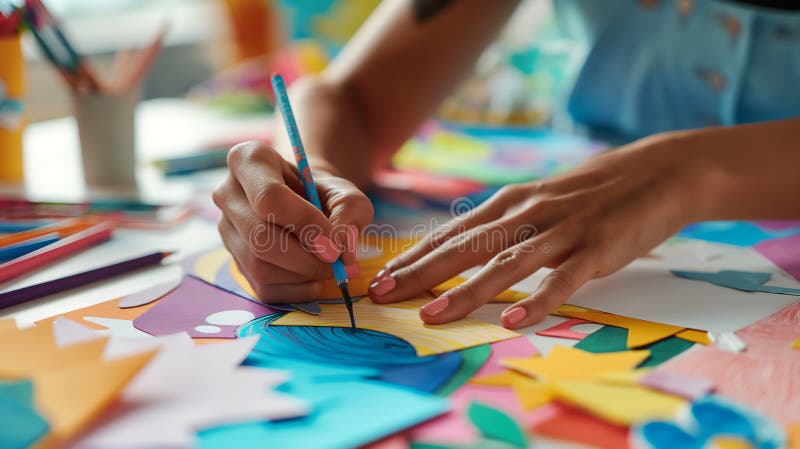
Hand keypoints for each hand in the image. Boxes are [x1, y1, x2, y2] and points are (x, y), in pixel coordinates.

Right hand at [213, 141, 372, 302]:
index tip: (335, 244)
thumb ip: (351, 212)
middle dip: (305, 258)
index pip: (269, 197)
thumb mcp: (347, 192)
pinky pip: (260, 286)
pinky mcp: (234, 259)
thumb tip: (341, 248)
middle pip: (260, 237)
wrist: (308, 203)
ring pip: (258, 266)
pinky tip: (315, 279)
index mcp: (250, 160)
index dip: (306, 225)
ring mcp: (226, 229)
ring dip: (302, 275)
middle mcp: (228, 192)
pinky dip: (295, 290)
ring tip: (329, 269)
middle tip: (337, 262)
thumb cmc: (324, 194)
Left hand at [368, 133, 708, 327]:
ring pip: (505, 264)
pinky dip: (536, 300)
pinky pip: (562, 279)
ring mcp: (561, 231)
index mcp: (509, 203)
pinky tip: (512, 320)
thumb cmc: (590, 194)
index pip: (453, 232)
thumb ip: (503, 224)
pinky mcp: (596, 249)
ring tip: (430, 315)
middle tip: (382, 295)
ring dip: (465, 291)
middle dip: (421, 272)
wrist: (657, 171)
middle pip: (466, 247)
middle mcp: (527, 213)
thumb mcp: (538, 202)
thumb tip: (461, 249)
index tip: (381, 276)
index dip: (415, 255)